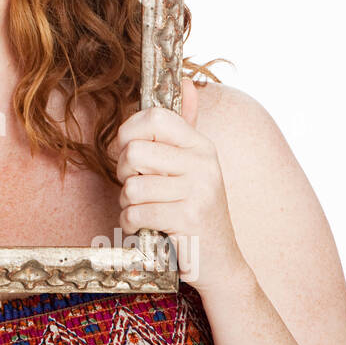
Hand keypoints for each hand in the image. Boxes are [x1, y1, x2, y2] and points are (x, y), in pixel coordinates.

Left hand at [115, 79, 252, 297]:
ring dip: (127, 204)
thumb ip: (184, 127)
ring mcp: (199, 190)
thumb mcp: (193, 167)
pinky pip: (135, 212)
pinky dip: (130, 224)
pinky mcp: (188, 218)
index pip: (154, 117)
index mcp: (201, 145)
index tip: (127, 151)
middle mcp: (204, 163)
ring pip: (132, 186)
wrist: (221, 264)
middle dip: (124, 173)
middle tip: (137, 188)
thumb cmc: (195, 212)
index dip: (128, 132)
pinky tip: (146, 229)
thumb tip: (185, 80)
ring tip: (145, 211)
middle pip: (135, 151)